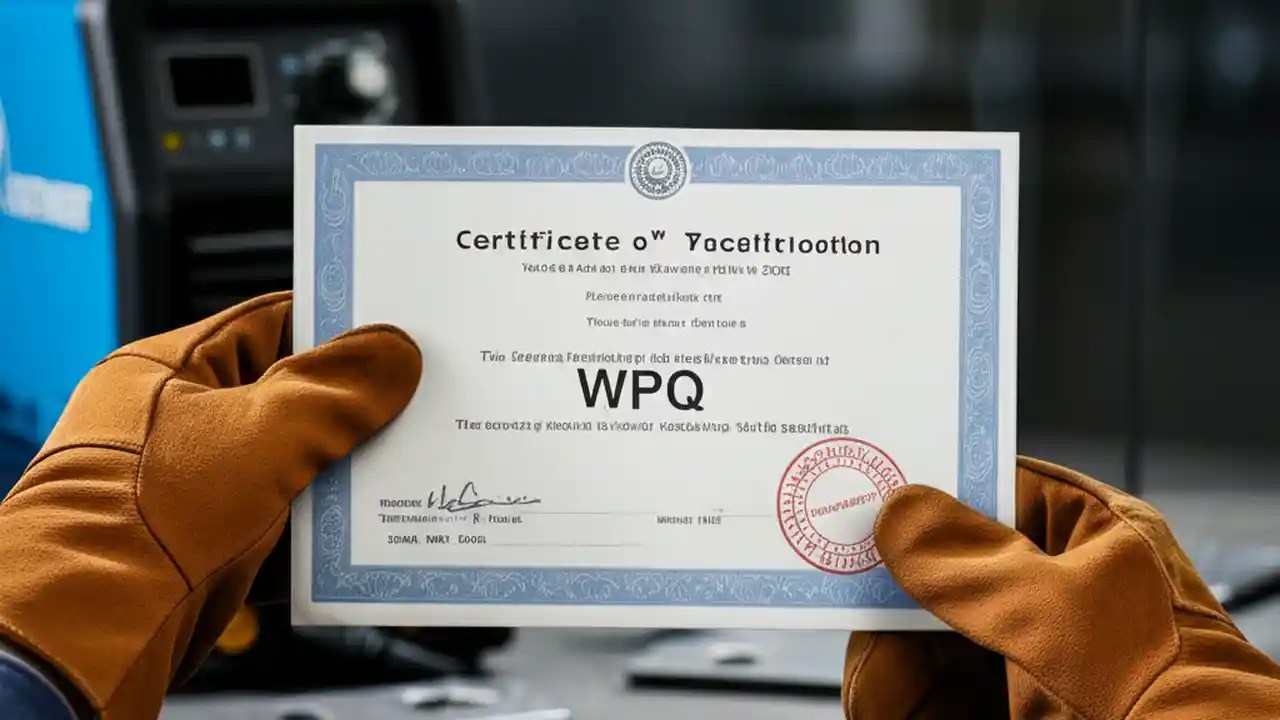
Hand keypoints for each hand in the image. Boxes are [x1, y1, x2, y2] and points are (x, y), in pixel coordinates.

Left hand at [0, 292, 420, 718]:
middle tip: (417, 402)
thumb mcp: (266, 431)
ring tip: (409, 466)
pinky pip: (283, 524)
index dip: (334, 326)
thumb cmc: (156, 511)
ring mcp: (192, 487)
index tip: (396, 334)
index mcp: (169, 370)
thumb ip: (339, 391)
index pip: (268, 325)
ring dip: (344, 473)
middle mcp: (176, 423)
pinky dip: (324, 529)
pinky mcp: (211, 545)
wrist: (103, 629)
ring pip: (292, 465)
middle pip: (288, 398)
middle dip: (351, 408)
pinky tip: (374, 529)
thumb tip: (395, 354)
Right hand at [843, 457, 1279, 719]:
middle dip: (890, 613)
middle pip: (939, 574)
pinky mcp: (1016, 702)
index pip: (989, 488)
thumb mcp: (1059, 621)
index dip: (923, 496)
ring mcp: (1033, 649)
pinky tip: (885, 710)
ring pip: (925, 640)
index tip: (862, 509)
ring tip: (876, 702)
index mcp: (1090, 536)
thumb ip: (971, 566)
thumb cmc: (1171, 700)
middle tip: (862, 641)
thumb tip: (899, 511)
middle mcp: (1056, 585)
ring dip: (887, 670)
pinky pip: (936, 690)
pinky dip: (901, 702)